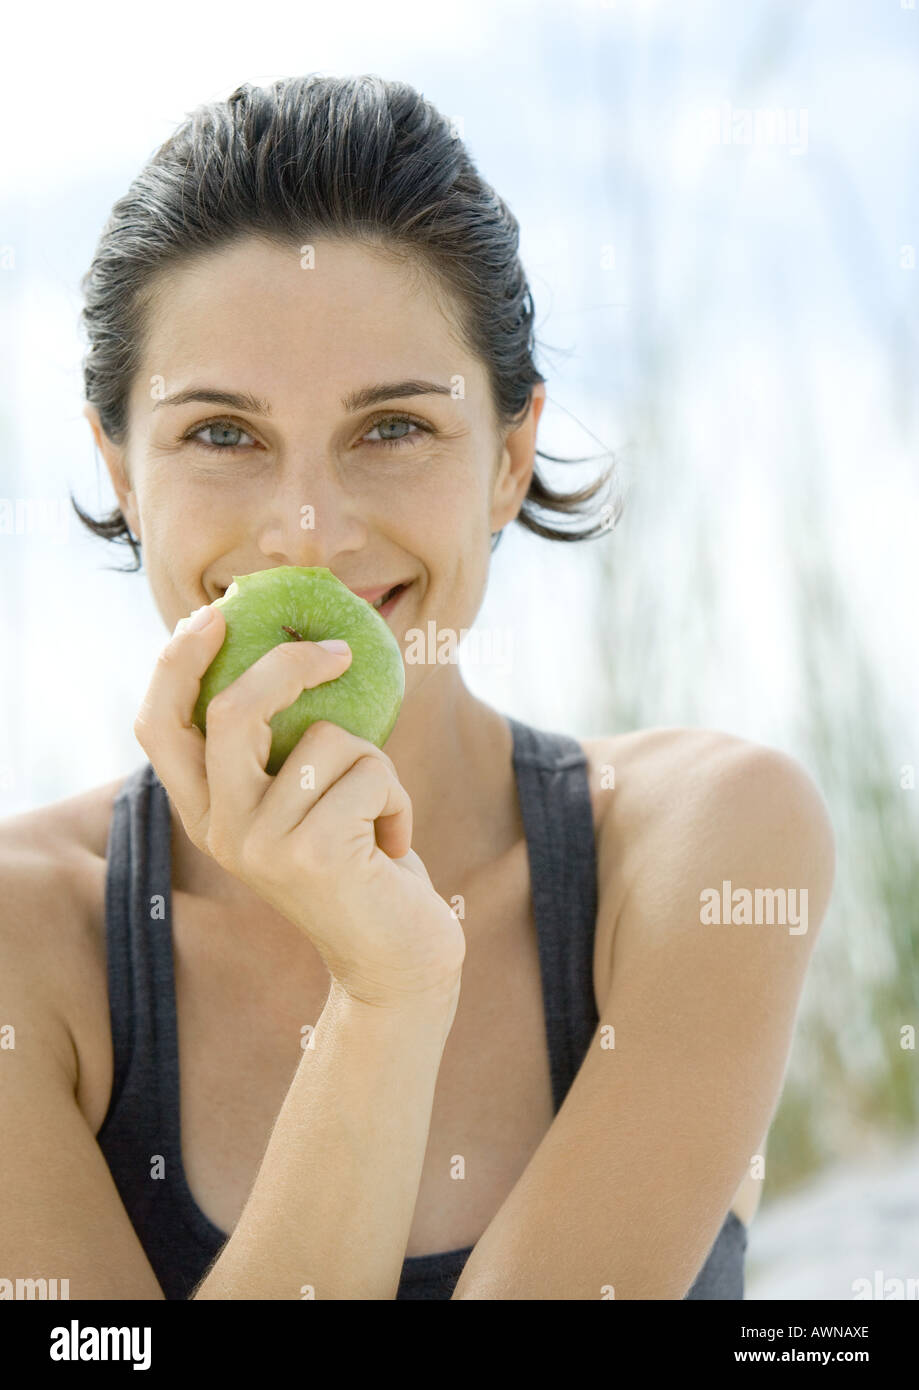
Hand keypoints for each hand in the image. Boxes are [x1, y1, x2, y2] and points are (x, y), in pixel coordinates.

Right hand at [132, 604, 465, 1006]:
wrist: (396, 962)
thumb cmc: (360, 867)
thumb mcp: (307, 804)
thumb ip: (281, 750)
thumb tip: (293, 646)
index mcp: (207, 813)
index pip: (159, 726)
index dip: (177, 663)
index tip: (215, 614)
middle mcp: (221, 829)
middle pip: (232, 710)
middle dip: (290, 666)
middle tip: (338, 652)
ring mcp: (261, 844)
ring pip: (330, 739)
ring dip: (376, 766)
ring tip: (377, 817)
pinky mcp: (312, 854)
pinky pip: (371, 771)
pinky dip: (398, 798)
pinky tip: (391, 846)